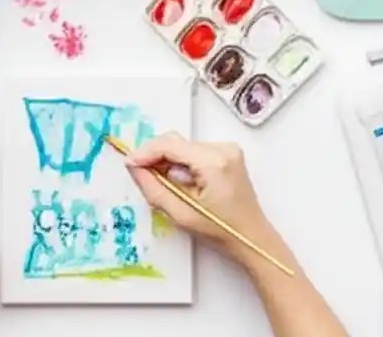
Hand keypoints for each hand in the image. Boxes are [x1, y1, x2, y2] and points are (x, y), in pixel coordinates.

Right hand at [124, 132, 273, 262]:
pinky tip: (184, 184)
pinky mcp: (228, 155)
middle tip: (144, 178)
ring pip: (184, 148)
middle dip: (157, 158)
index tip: (129, 164)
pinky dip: (183, 164)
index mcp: (214, 162)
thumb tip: (134, 167)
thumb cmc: (220, 231)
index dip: (146, 152)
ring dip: (170, 163)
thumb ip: (154, 188)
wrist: (252, 238)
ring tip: (170, 188)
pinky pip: (195, 152)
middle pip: (177, 143)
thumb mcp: (181, 214)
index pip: (170, 144)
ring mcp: (228, 149)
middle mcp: (223, 149)